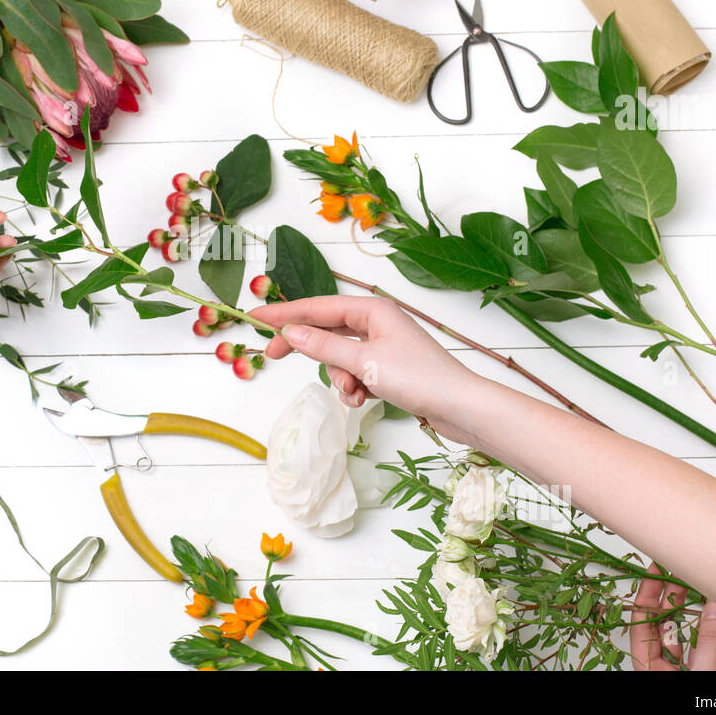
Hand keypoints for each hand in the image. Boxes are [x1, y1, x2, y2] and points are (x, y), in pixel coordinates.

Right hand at [250, 295, 486, 446]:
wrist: (461, 407)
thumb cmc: (419, 378)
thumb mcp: (364, 362)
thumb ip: (324, 346)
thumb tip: (290, 332)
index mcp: (373, 309)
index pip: (317, 307)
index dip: (284, 313)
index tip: (255, 317)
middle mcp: (377, 323)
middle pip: (326, 329)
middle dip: (306, 347)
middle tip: (271, 356)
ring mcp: (383, 346)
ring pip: (340, 357)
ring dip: (339, 377)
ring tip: (353, 393)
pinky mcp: (389, 369)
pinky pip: (356, 372)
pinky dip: (354, 386)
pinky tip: (363, 400)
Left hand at [630, 566, 715, 670]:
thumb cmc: (701, 711)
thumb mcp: (701, 672)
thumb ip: (708, 643)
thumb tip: (714, 607)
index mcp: (654, 667)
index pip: (643, 621)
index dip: (648, 593)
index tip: (656, 568)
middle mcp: (675, 669)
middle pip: (673, 624)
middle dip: (679, 596)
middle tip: (686, 571)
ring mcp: (702, 673)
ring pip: (706, 640)